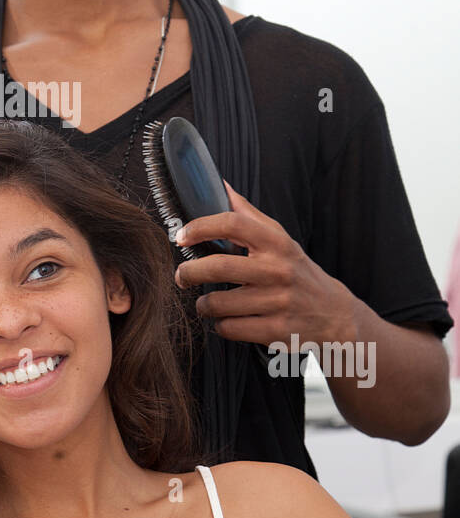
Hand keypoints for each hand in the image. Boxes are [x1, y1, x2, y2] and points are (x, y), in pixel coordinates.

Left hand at [172, 180, 357, 348]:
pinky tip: (227, 319)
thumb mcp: (280, 239)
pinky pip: (229, 328)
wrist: (335, 316)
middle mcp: (278, 270)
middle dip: (189, 273)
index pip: (233, 223)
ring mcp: (277, 302)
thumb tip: (220, 186)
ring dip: (204, 305)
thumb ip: (248, 215)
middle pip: (218, 267)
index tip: (182, 237)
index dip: (200, 227)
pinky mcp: (276, 331)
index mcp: (276, 243)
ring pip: (218, 303)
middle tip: (182, 276)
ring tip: (206, 302)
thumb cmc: (297, 272)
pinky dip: (221, 325)